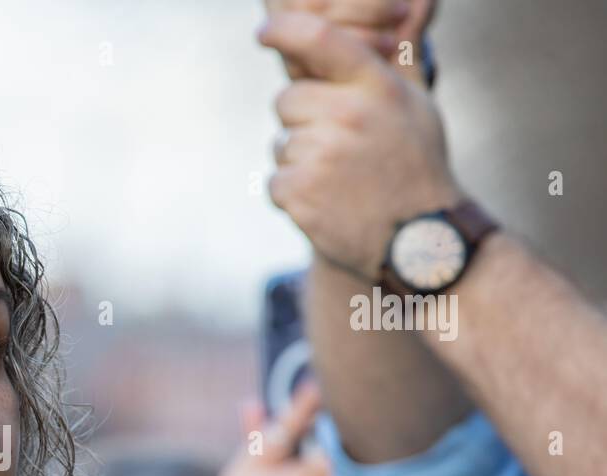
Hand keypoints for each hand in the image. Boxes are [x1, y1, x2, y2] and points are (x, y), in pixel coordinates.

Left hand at [259, 11, 462, 279]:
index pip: (320, 40)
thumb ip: (399, 59)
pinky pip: (276, 181)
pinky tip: (328, 202)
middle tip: (340, 148)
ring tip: (341, 180)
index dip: (284, 30)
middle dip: (302, 121)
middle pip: (287, 99)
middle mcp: (348, 116)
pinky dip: (294, 194)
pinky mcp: (300, 193)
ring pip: (281, 144)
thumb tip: (412, 5)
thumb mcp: (418, 107)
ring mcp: (322, 156)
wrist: (420, 242)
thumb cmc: (417, 167)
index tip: (264, 32)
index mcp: (376, 88)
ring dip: (300, 161)